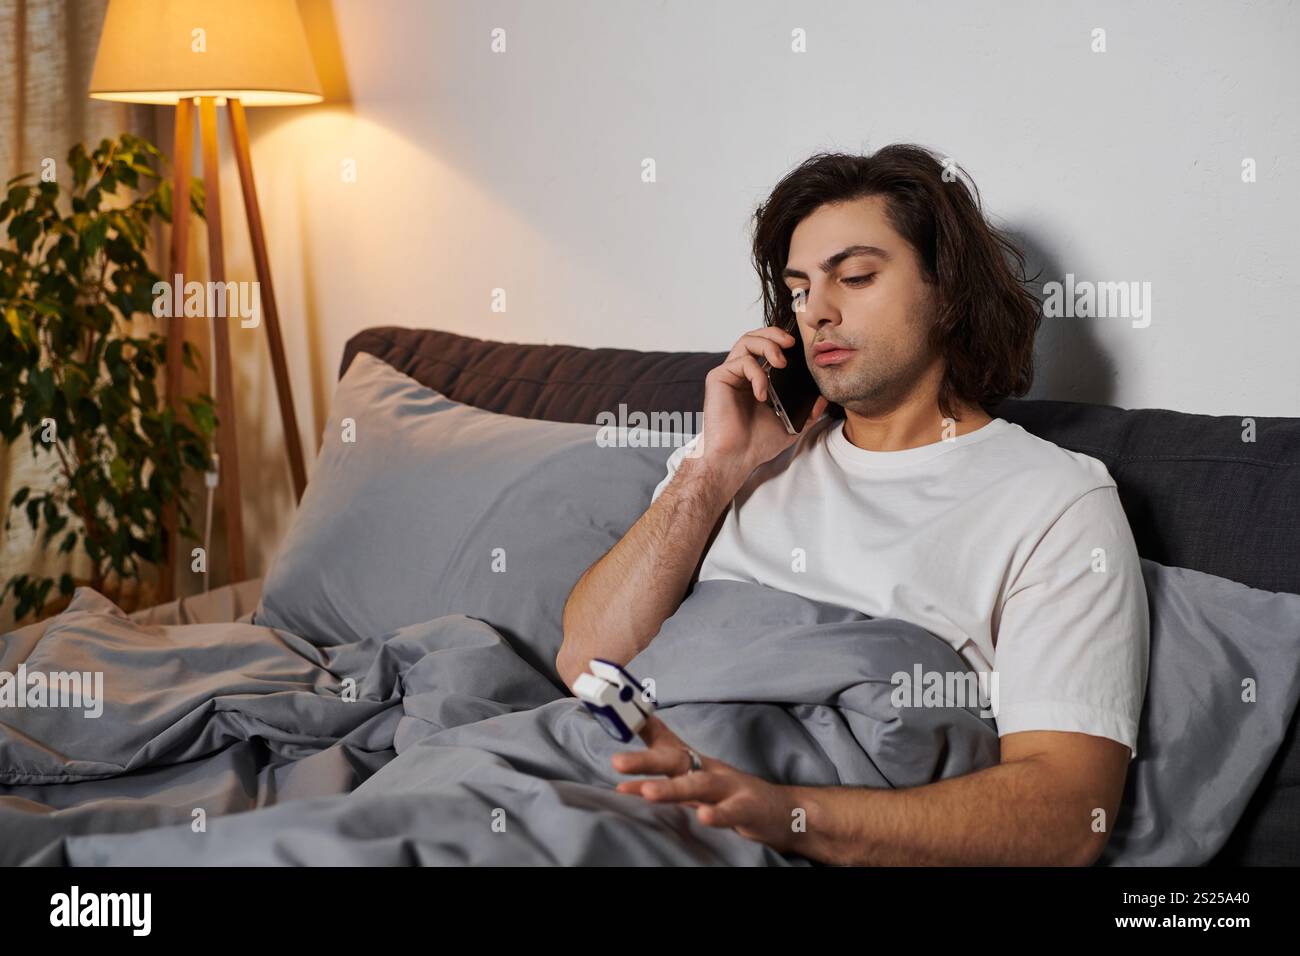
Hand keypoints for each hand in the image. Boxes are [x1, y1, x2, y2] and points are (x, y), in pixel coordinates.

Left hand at [611, 713, 805, 854]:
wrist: (781, 810)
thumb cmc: (729, 792)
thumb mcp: (694, 775)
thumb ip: (663, 765)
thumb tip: (621, 758)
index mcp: (694, 762)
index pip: (664, 742)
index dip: (640, 729)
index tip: (616, 715)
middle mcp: (708, 770)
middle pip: (674, 760)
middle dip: (645, 761)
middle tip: (616, 762)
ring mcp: (729, 787)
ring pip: (698, 785)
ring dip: (672, 788)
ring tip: (647, 792)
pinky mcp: (748, 809)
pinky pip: (732, 812)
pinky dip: (718, 814)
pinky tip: (703, 817)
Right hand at [697, 326, 828, 477]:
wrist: (736, 458)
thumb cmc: (757, 444)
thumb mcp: (791, 425)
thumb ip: (807, 411)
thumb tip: (824, 398)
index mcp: (755, 380)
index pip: (766, 348)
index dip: (781, 341)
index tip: (800, 347)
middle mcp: (740, 374)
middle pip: (755, 337)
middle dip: (774, 334)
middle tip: (791, 343)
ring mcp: (729, 375)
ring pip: (746, 341)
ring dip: (767, 345)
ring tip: (781, 362)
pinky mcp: (718, 378)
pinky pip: (742, 362)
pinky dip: (757, 374)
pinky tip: (763, 394)